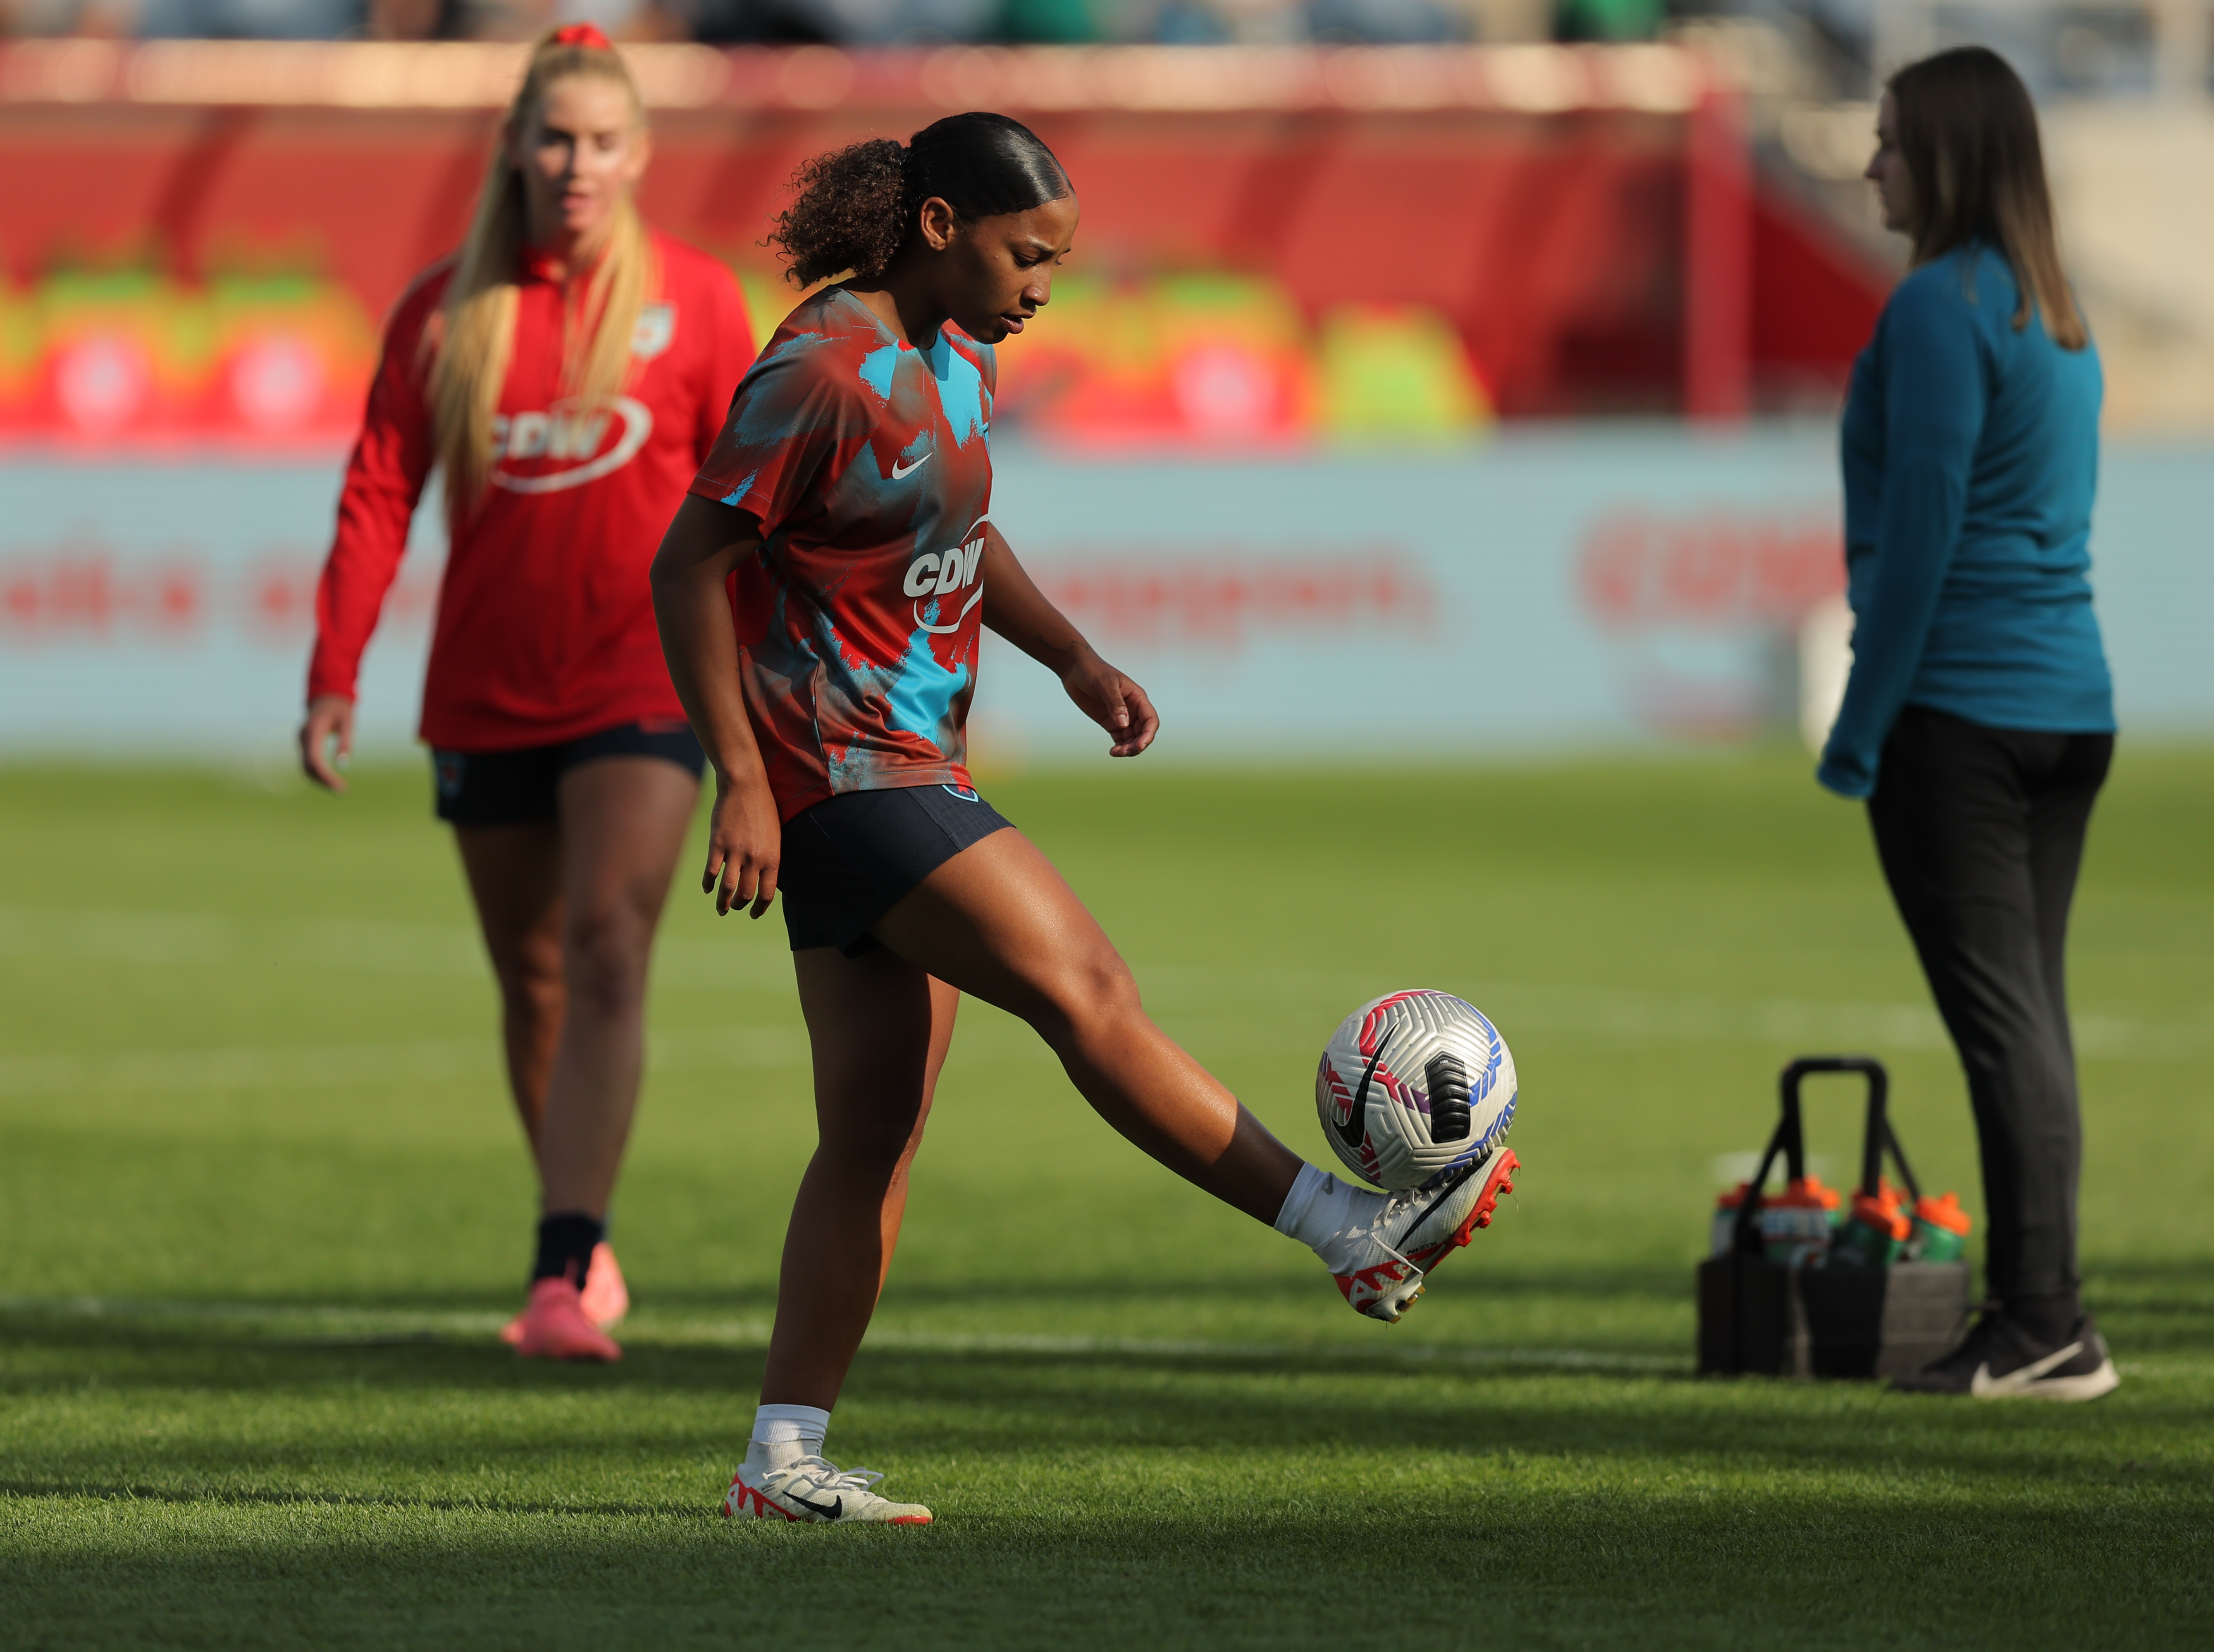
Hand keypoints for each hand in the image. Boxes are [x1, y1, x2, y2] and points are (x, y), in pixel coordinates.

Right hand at [300, 694, 354, 790]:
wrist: (327, 697)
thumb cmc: (340, 709)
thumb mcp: (347, 723)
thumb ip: (345, 742)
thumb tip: (343, 765)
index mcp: (312, 731)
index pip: (314, 760)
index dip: (325, 775)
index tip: (339, 786)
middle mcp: (303, 737)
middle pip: (308, 766)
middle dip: (323, 780)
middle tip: (341, 791)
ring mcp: (302, 740)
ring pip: (305, 766)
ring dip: (320, 779)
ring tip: (338, 788)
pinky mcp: (305, 744)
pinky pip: (308, 762)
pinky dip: (317, 772)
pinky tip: (330, 779)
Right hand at [702, 767, 781, 917]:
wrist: (745, 785)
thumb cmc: (763, 809)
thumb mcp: (774, 836)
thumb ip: (769, 859)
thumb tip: (762, 880)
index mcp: (772, 858)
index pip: (767, 893)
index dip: (760, 908)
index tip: (754, 914)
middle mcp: (755, 858)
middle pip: (746, 894)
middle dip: (740, 906)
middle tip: (735, 908)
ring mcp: (735, 852)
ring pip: (727, 888)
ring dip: (723, 903)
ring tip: (721, 909)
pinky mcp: (717, 843)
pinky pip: (711, 872)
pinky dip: (708, 884)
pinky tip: (707, 888)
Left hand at [1059, 647, 1158, 757]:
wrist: (1075, 669)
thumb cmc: (1092, 671)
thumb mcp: (1105, 685)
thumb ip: (1115, 703)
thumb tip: (1124, 724)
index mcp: (1137, 698)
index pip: (1150, 720)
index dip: (1148, 734)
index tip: (1139, 745)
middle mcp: (1133, 709)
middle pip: (1143, 732)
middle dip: (1137, 744)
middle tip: (1123, 752)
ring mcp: (1122, 716)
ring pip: (1132, 738)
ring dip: (1128, 748)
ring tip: (1116, 753)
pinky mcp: (1110, 722)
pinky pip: (1121, 739)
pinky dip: (1120, 747)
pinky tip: (1113, 752)